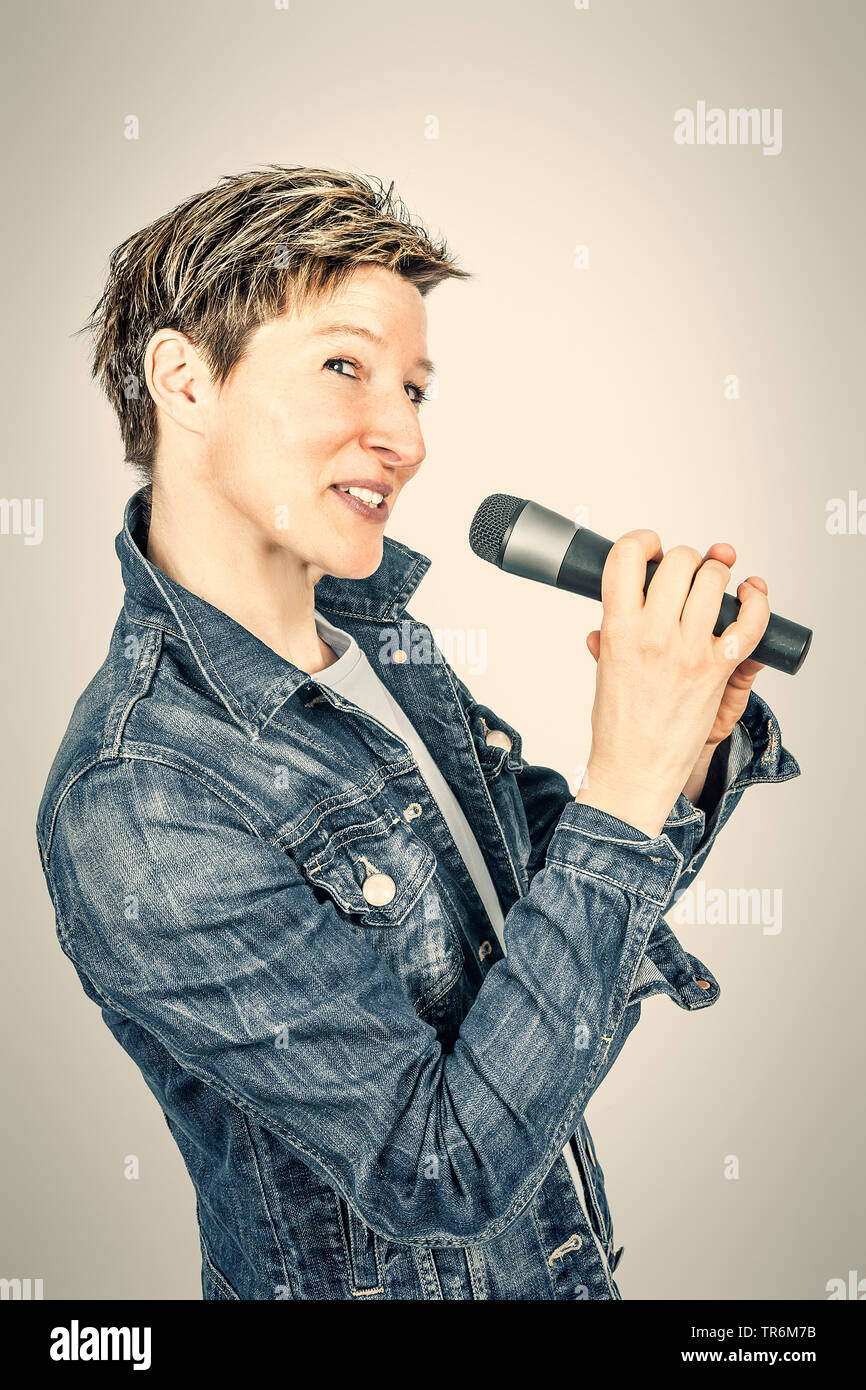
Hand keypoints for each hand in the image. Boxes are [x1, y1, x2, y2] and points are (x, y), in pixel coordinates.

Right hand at [576, 531, 770, 837]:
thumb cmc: (619, 725)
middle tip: (685, 574)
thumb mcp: (605, 670)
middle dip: (685, 560)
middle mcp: (654, 634)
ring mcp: (689, 650)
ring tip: (714, 584)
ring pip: (714, 580)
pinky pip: (750, 620)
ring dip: (717, 574)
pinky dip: (757, 601)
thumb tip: (607, 622)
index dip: (643, 541)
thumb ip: (609, 639)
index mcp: (618, 628)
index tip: (651, 549)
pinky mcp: (718, 669)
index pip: (627, 557)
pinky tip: (752, 594)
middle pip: (679, 562)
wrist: (636, 769)